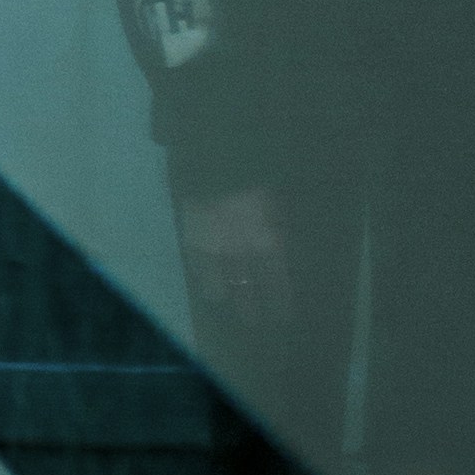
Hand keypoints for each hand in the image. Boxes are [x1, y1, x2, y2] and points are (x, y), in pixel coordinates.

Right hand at [177, 182, 290, 341]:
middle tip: (255, 319)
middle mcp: (240, 255)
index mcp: (268, 244)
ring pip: (217, 288)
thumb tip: (284, 254)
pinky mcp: (190, 240)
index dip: (279, 305)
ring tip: (228, 301)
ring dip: (225, 296)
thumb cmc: (259, 177)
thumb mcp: (280, 204)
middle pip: (247, 294)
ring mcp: (211, 249)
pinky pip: (197, 269)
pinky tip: (207, 280)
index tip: (281, 317)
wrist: (217, 155)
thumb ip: (281, 232)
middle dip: (252, 309)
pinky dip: (204, 277)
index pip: (276, 287)